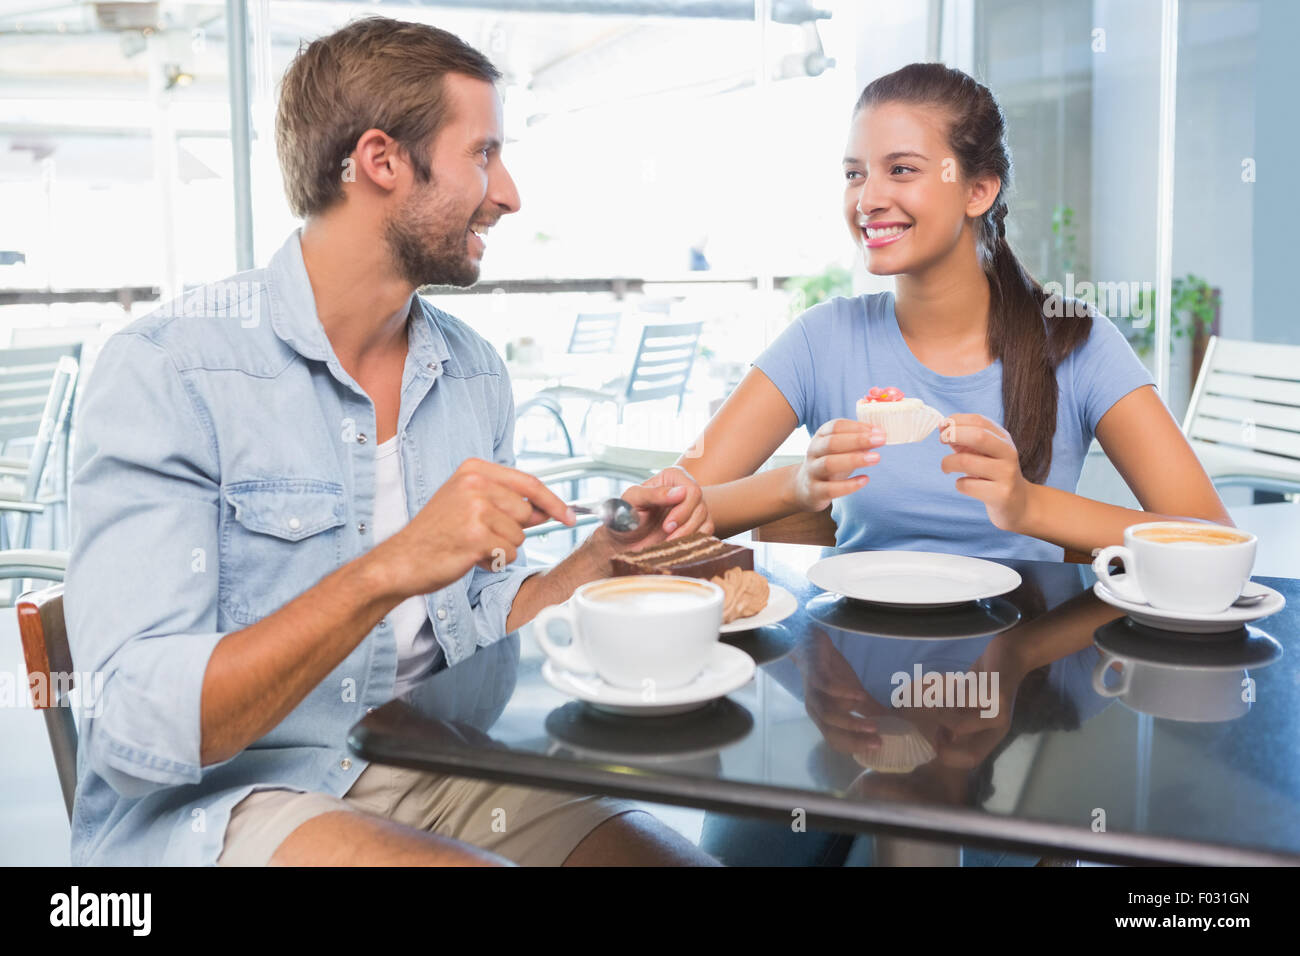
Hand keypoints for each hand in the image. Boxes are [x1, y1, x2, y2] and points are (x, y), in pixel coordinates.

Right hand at [371, 457, 574, 597]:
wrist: (402, 559)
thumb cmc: (436, 534)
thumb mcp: (468, 502)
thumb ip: (506, 501)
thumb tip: (548, 510)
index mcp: (474, 469)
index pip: (529, 483)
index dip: (554, 502)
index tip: (570, 516)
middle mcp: (475, 483)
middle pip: (527, 512)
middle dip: (514, 531)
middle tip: (482, 535)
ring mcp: (476, 509)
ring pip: (519, 537)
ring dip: (501, 548)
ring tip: (471, 545)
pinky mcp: (476, 536)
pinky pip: (508, 555)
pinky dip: (493, 562)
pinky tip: (469, 556)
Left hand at [588, 482, 696, 554]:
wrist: (625, 540)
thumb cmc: (625, 516)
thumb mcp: (632, 501)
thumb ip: (653, 493)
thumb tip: (680, 492)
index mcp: (672, 477)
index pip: (691, 489)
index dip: (683, 510)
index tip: (667, 526)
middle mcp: (686, 489)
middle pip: (700, 505)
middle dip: (685, 524)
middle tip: (667, 535)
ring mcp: (694, 507)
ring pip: (705, 519)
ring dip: (688, 535)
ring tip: (668, 542)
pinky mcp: (698, 524)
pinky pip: (707, 531)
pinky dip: (694, 541)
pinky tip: (677, 545)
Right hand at [794, 419, 885, 512]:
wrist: (805, 488)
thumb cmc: (830, 463)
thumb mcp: (841, 449)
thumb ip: (858, 441)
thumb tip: (880, 434)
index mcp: (820, 437)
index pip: (836, 426)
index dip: (857, 427)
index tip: (879, 431)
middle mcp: (813, 452)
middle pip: (832, 443)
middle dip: (858, 440)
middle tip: (881, 440)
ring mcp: (812, 472)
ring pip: (829, 464)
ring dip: (854, 460)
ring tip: (876, 457)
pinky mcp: (815, 491)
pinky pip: (831, 489)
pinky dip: (849, 485)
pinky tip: (865, 480)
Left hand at [796, 630, 881, 756]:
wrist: (813, 645)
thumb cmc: (833, 673)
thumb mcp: (855, 694)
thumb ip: (870, 709)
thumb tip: (894, 724)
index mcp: (823, 718)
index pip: (836, 740)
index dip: (855, 746)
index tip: (878, 746)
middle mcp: (816, 710)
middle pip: (831, 732)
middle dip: (855, 739)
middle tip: (878, 741)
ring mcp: (814, 693)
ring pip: (828, 714)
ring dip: (851, 722)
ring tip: (873, 725)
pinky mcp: (815, 674)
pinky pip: (827, 687)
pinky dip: (844, 692)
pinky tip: (860, 694)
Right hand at [927, 639, 1026, 769]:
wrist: (1011, 652)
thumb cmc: (986, 680)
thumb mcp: (971, 705)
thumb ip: (958, 721)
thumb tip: (939, 739)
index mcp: (993, 731)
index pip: (973, 759)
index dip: (950, 758)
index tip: (934, 744)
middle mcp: (999, 727)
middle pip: (973, 755)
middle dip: (945, 747)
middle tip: (932, 731)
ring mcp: (1000, 711)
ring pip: (960, 725)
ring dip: (941, 714)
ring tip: (936, 701)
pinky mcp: (996, 693)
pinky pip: (962, 699)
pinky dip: (948, 692)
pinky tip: (949, 683)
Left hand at [939, 413, 1029, 531]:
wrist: (1018, 504)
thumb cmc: (992, 474)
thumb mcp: (982, 453)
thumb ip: (964, 439)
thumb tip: (942, 426)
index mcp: (1004, 439)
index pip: (980, 421)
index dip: (957, 420)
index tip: (942, 426)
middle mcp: (1008, 454)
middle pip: (979, 436)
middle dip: (954, 434)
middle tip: (942, 440)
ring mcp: (1006, 475)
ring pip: (966, 462)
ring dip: (948, 463)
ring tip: (946, 468)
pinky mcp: (1001, 495)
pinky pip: (967, 485)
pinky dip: (958, 484)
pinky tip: (965, 485)